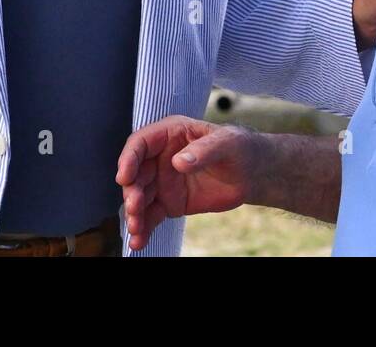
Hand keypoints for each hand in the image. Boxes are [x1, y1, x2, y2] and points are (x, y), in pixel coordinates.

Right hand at [116, 116, 263, 250]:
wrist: (251, 173)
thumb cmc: (238, 148)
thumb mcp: (227, 143)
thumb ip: (204, 150)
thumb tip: (178, 162)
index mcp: (170, 134)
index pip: (141, 144)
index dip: (129, 159)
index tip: (125, 177)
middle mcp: (160, 157)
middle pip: (136, 174)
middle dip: (131, 191)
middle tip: (134, 208)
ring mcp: (162, 181)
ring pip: (140, 197)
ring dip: (134, 214)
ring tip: (136, 230)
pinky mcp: (169, 203)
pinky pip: (151, 216)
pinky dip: (144, 229)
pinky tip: (139, 242)